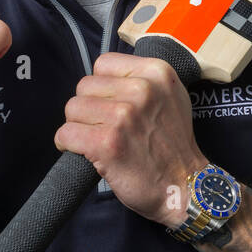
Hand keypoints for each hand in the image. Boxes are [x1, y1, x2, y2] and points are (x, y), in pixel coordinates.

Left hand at [54, 52, 206, 227]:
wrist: (185, 187)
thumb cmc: (175, 146)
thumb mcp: (172, 97)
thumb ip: (143, 80)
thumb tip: (104, 77)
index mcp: (157, 72)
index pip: (104, 64)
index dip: (103, 87)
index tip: (111, 105)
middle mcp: (141, 89)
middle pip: (85, 86)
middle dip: (90, 108)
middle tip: (105, 127)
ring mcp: (123, 115)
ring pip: (72, 108)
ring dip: (79, 126)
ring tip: (98, 140)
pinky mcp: (107, 142)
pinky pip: (66, 133)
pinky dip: (68, 144)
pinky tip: (84, 152)